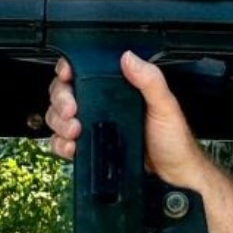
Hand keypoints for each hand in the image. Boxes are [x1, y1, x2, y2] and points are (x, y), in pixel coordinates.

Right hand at [47, 52, 213, 188]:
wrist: (174, 174)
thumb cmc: (174, 140)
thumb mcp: (165, 106)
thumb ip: (150, 80)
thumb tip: (129, 58)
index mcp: (118, 88)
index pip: (84, 70)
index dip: (68, 70)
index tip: (67, 76)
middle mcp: (103, 104)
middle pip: (64, 93)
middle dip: (61, 100)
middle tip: (72, 111)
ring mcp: (94, 126)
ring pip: (59, 117)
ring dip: (59, 123)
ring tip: (74, 131)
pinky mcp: (90, 147)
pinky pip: (63, 142)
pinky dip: (60, 144)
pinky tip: (71, 146)